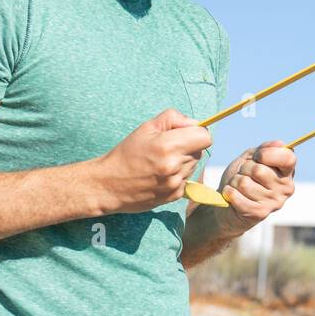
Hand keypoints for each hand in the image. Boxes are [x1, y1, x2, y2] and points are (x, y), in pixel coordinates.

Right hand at [95, 109, 211, 213]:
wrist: (109, 185)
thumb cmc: (126, 153)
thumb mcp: (146, 128)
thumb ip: (174, 119)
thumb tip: (195, 123)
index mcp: (169, 146)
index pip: (205, 137)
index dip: (197, 133)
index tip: (185, 134)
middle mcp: (175, 167)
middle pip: (199, 151)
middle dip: (188, 146)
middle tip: (166, 148)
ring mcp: (175, 184)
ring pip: (194, 165)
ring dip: (183, 161)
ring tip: (161, 162)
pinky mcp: (174, 196)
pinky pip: (186, 179)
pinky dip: (178, 175)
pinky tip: (160, 174)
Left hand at [216, 141, 295, 234]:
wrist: (229, 203)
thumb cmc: (243, 177)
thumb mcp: (252, 158)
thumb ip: (265, 149)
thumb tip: (280, 144)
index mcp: (287, 172)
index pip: (287, 158)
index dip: (267, 154)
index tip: (257, 157)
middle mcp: (286, 188)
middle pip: (258, 170)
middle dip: (244, 169)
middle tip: (244, 175)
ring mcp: (274, 202)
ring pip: (244, 183)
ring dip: (235, 182)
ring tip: (238, 186)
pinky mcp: (260, 213)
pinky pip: (237, 196)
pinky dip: (229, 192)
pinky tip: (232, 195)